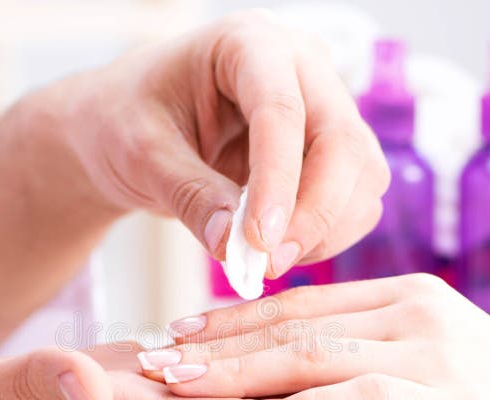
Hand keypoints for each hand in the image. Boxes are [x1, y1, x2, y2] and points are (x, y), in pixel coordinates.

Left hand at [60, 9, 387, 269]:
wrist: (130, 126)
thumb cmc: (128, 119)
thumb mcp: (142, 154)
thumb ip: (188, 195)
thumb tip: (234, 247)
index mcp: (248, 43)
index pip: (281, 110)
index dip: (278, 180)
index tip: (260, 241)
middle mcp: (300, 69)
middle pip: (342, 142)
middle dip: (314, 213)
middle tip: (269, 265)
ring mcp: (322, 110)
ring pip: (362, 174)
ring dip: (326, 229)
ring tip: (267, 261)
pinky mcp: (327, 153)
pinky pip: (355, 198)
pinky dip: (329, 235)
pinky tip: (281, 250)